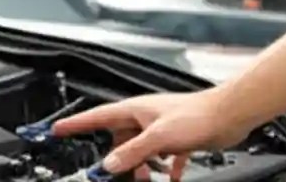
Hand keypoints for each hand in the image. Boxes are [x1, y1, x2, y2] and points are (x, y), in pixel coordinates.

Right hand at [51, 89, 247, 179]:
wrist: (228, 115)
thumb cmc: (196, 115)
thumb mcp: (159, 137)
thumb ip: (133, 151)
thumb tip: (109, 164)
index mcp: (135, 111)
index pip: (97, 117)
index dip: (76, 124)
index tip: (57, 131)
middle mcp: (145, 118)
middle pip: (119, 141)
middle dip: (117, 160)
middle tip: (114, 174)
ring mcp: (161, 129)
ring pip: (140, 151)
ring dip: (141, 168)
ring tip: (145, 180)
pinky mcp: (177, 139)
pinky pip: (164, 159)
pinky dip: (164, 171)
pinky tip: (170, 178)